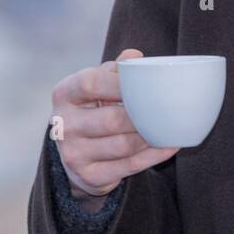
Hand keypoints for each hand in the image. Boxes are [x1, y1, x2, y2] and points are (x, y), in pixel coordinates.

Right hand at [50, 48, 180, 198]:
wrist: (77, 152)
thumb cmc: (94, 107)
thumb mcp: (98, 84)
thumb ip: (116, 70)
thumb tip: (135, 57)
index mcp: (65, 94)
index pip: (91, 83)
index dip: (120, 84)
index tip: (145, 84)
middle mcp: (63, 124)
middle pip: (112, 119)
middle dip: (143, 116)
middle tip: (167, 110)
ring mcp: (73, 153)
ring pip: (124, 145)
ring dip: (151, 137)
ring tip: (171, 127)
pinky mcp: (88, 176)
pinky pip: (129, 166)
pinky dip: (153, 155)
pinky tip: (169, 145)